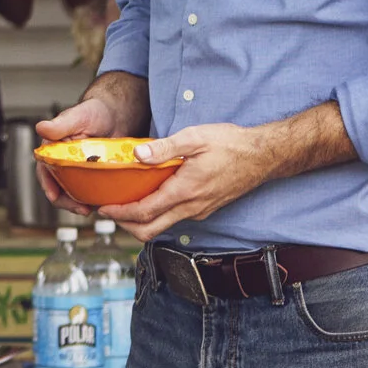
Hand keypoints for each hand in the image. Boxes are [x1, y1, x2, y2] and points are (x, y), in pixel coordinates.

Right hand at [34, 97, 132, 215]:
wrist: (116, 115)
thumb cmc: (94, 112)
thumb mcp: (78, 116)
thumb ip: (60, 124)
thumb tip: (41, 128)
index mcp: (53, 149)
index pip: (45, 170)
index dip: (48, 184)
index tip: (54, 196)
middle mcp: (62, 162)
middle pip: (58, 186)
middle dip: (67, 201)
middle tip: (81, 209)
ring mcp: (77, 170)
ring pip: (73, 192)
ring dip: (79, 203)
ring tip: (91, 209)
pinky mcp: (92, 175)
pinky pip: (89, 190)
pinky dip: (93, 198)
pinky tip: (101, 202)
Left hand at [104, 123, 275, 242]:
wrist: (263, 156)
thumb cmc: (231, 145)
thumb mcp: (195, 138)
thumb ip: (164, 148)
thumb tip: (137, 155)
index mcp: (186, 191)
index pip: (145, 212)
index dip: (120, 213)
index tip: (104, 208)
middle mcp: (192, 207)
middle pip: (150, 230)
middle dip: (125, 224)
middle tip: (108, 212)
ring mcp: (200, 210)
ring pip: (163, 226)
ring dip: (141, 221)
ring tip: (124, 204)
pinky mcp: (206, 208)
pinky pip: (176, 218)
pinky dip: (157, 214)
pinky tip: (150, 197)